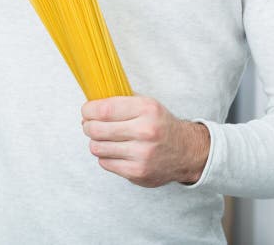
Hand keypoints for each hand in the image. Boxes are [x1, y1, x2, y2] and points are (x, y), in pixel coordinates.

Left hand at [81, 96, 209, 187]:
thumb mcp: (146, 104)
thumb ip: (120, 100)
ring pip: (97, 147)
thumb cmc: (160, 124)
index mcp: (146, 109)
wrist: (187, 151)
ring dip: (95, 142)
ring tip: (102, 138)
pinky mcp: (138, 173)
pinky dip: (105, 156)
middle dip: (87, 125)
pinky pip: (105, 163)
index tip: (86, 110)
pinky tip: (114, 150)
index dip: (88, 110)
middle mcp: (145, 132)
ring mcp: (142, 155)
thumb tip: (90, 104)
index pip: (104, 109)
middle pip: (97, 129)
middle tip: (89, 124)